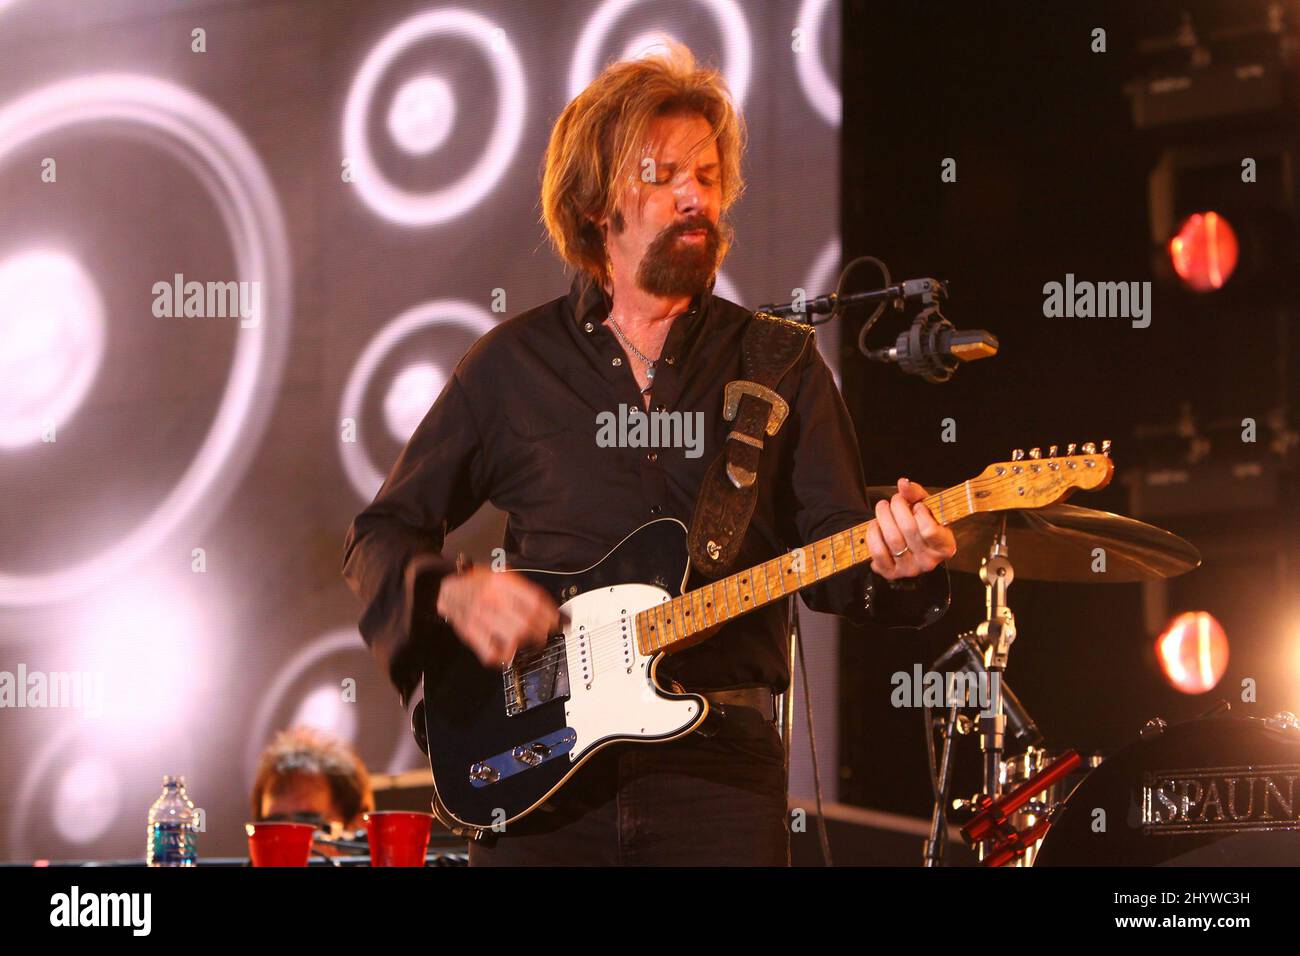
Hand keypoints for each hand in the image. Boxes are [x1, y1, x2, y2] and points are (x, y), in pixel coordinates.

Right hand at [435, 568, 559, 667]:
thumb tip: (549, 607)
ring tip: (531, 643)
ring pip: (514, 637)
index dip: (551, 615)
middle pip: (527, 622)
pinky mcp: (471, 633)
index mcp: (502, 583)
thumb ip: (524, 588)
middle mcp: (492, 599)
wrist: (450, 591)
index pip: (535, 601)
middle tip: (546, 635)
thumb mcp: (502, 574)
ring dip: (527, 643)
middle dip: (543, 632)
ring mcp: (481, 617)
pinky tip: (509, 651)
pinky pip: (492, 652)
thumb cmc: (478, 583)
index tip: (557, 622)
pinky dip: (504, 656)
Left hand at [867, 478, 956, 580]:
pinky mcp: (891, 573)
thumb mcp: (925, 507)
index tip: (917, 505)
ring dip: (883, 516)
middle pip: (908, 529)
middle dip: (897, 507)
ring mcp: (910, 569)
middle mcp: (929, 562)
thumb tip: (903, 483)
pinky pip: (877, 551)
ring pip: (892, 539)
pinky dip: (873, 534)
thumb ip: (916, 494)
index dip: (920, 512)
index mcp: (945, 547)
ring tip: (883, 508)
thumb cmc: (922, 524)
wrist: (909, 546)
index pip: (930, 530)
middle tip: (895, 500)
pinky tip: (876, 525)